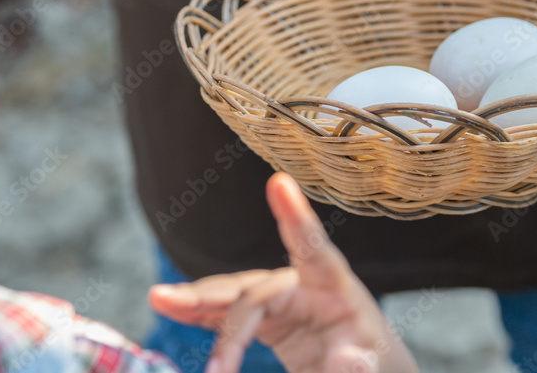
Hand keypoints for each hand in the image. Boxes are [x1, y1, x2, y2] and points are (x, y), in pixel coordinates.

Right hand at [148, 173, 417, 372]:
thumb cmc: (376, 367)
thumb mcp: (375, 370)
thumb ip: (357, 367)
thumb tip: (347, 361)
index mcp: (337, 291)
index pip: (314, 249)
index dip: (296, 216)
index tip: (279, 182)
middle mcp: (306, 287)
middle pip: (255, 288)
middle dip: (220, 303)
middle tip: (197, 341)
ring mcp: (283, 301)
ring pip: (233, 295)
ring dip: (197, 301)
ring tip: (160, 299)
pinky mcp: (269, 319)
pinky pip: (228, 312)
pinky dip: (200, 313)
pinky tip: (172, 305)